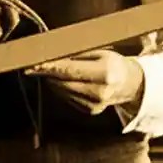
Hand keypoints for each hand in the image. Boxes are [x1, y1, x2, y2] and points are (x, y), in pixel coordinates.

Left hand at [24, 49, 143, 115]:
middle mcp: (99, 91)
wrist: (129, 84)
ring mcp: (94, 104)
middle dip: (46, 74)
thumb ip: (76, 54)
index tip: (32, 65)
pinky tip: (61, 81)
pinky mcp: (90, 111)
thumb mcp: (99, 52)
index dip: (49, 68)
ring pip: (63, 92)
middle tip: (32, 65)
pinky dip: (61, 89)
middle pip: (63, 83)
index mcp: (104, 72)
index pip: (69, 70)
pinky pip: (68, 98)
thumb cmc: (112, 63)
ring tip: (47, 70)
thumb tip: (51, 53)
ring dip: (52, 81)